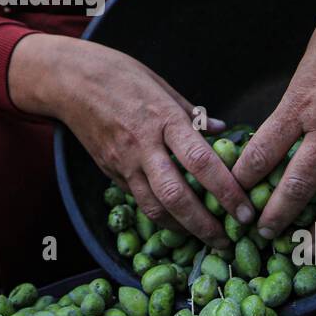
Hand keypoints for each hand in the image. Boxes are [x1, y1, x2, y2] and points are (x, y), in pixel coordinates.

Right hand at [9, 34, 253, 247]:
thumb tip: (222, 131)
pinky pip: (138, 199)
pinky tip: (177, 220)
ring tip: (206, 239)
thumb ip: (192, 114)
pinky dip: (160, 214)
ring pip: (153, 207)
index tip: (246, 210)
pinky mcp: (109, 171)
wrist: (70, 80)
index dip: (226, 191)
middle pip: (176, 196)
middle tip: (227, 241)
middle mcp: (143, 146)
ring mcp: (123, 162)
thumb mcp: (162, 85)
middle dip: (204, 224)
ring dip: (182, 228)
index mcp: (163, 119)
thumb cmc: (120, 75)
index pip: (201, 162)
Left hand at [232, 0, 315, 239]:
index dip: (243, 178)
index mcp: (302, 103)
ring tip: (310, 245)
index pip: (264, 152)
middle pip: (299, 183)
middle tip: (263, 233)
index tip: (230, 194)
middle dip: (278, 213)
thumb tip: (282, 133)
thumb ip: (297, 104)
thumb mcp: (308, 66)